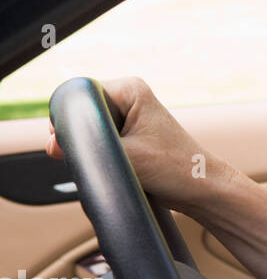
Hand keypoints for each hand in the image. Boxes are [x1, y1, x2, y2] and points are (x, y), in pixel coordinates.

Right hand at [45, 76, 228, 212]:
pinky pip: (99, 143)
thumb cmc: (176, 168)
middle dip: (80, 138)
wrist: (201, 189)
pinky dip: (100, 157)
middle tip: (99, 157)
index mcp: (130, 89)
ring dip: (91, 150)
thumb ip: (85, 148)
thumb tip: (52, 144)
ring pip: (88, 132)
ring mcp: (128, 117)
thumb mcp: (125, 157)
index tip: (71, 142)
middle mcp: (128, 98)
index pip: (78, 95)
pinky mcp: (128, 136)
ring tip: (117, 163)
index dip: (69, 120)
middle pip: (81, 114)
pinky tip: (115, 168)